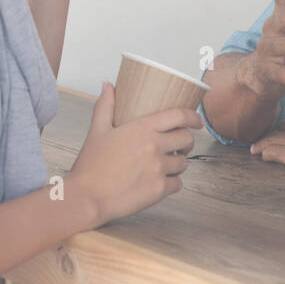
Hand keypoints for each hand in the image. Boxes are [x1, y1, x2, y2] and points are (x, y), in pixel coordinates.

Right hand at [68, 81, 198, 227]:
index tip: (197, 120)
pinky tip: (160, 181)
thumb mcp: (97, 130)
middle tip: (179, 145)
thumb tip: (108, 86)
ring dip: (178, 163)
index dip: (193, 117)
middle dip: (186, 142)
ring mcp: (159, 169)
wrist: (87, 197)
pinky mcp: (159, 190)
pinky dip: (172, 183)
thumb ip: (105, 106)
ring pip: (184, 163)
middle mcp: (154, 147)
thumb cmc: (91, 165)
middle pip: (187, 139)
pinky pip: (178, 184)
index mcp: (141, 129)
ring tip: (166, 164)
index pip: (179, 115)